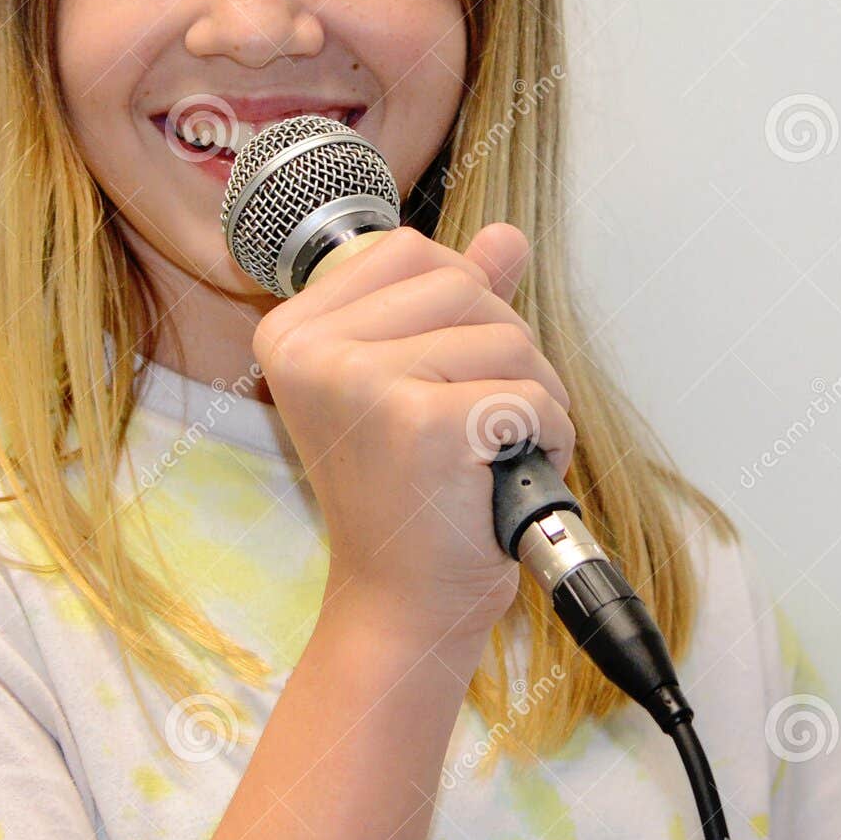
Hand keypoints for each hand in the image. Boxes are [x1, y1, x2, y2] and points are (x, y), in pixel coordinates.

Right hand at [251, 224, 574, 650]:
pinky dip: (548, 434)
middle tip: (479, 421)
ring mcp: (360, 383)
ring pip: (506, 336)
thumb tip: (505, 237)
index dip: (460, 304)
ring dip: (532, 394)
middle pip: (463, 287)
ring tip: (494, 451)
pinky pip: (531, 392)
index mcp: (291, 331)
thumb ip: (451, 302)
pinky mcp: (421, 423)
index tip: (440, 374)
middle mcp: (310, 350)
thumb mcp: (413, 380)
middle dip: (504, 350)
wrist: (401, 602)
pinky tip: (507, 473)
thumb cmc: (406, 496)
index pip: (411, 251)